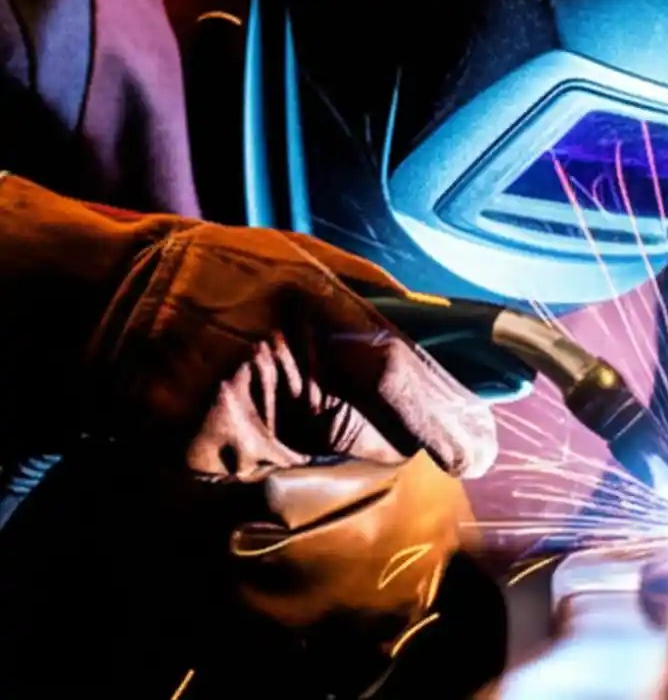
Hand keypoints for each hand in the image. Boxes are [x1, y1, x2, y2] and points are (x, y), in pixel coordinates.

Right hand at [85, 221, 496, 648]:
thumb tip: (478, 361)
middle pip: (378, 441)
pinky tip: (242, 411)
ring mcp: (227, 419)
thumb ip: (395, 311)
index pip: (400, 377)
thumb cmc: (233, 274)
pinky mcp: (195, 462)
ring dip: (326, 439)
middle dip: (387, 430)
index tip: (478, 450)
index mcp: (307, 300)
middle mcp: (269, 363)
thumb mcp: (316, 263)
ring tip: (278, 387)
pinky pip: (278, 480)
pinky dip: (278, 457)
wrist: (113, 293)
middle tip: (343, 391)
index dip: (449, 420)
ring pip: (331, 465)